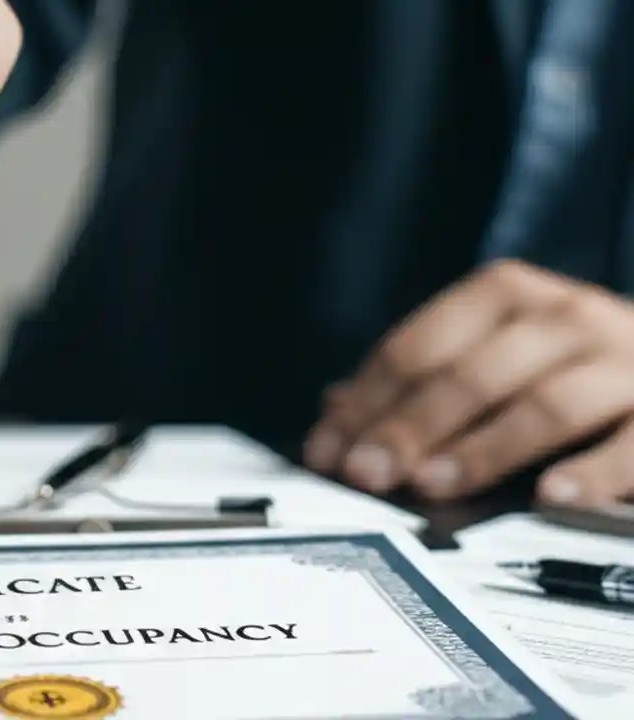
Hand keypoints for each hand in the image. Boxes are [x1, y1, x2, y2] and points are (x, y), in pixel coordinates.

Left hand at [304, 260, 633, 506]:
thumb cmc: (567, 363)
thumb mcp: (492, 354)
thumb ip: (418, 382)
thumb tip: (336, 412)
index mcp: (506, 296)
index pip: (417, 348)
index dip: (366, 403)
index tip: (328, 451)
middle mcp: (565, 317)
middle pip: (470, 374)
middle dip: (409, 427)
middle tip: (366, 473)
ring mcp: (623, 360)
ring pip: (544, 404)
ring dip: (482, 448)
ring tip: (433, 483)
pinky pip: (632, 444)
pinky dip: (590, 472)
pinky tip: (550, 496)